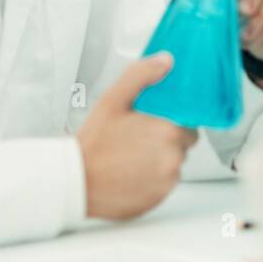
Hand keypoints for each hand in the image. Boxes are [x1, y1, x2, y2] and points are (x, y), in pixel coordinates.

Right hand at [77, 54, 197, 220]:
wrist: (73, 182)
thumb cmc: (92, 144)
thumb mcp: (113, 100)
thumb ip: (141, 75)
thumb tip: (165, 61)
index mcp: (168, 132)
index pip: (189, 126)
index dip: (172, 123)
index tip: (155, 124)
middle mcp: (172, 159)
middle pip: (181, 146)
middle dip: (164, 141)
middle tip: (137, 139)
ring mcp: (165, 183)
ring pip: (171, 167)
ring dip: (157, 162)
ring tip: (130, 158)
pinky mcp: (156, 200)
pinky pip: (161, 186)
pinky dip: (150, 181)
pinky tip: (129, 173)